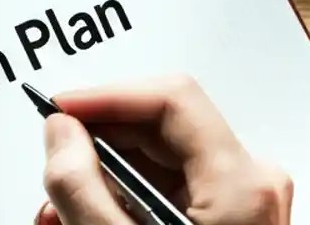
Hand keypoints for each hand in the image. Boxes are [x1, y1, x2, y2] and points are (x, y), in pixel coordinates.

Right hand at [35, 76, 291, 224]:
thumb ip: (82, 187)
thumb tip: (61, 132)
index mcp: (243, 184)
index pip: (169, 96)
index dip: (105, 96)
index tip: (61, 110)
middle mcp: (254, 184)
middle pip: (157, 126)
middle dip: (93, 146)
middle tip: (55, 167)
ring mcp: (245, 203)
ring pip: (155, 160)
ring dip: (101, 178)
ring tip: (62, 209)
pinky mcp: (231, 219)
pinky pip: (166, 188)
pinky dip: (123, 199)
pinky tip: (88, 218)